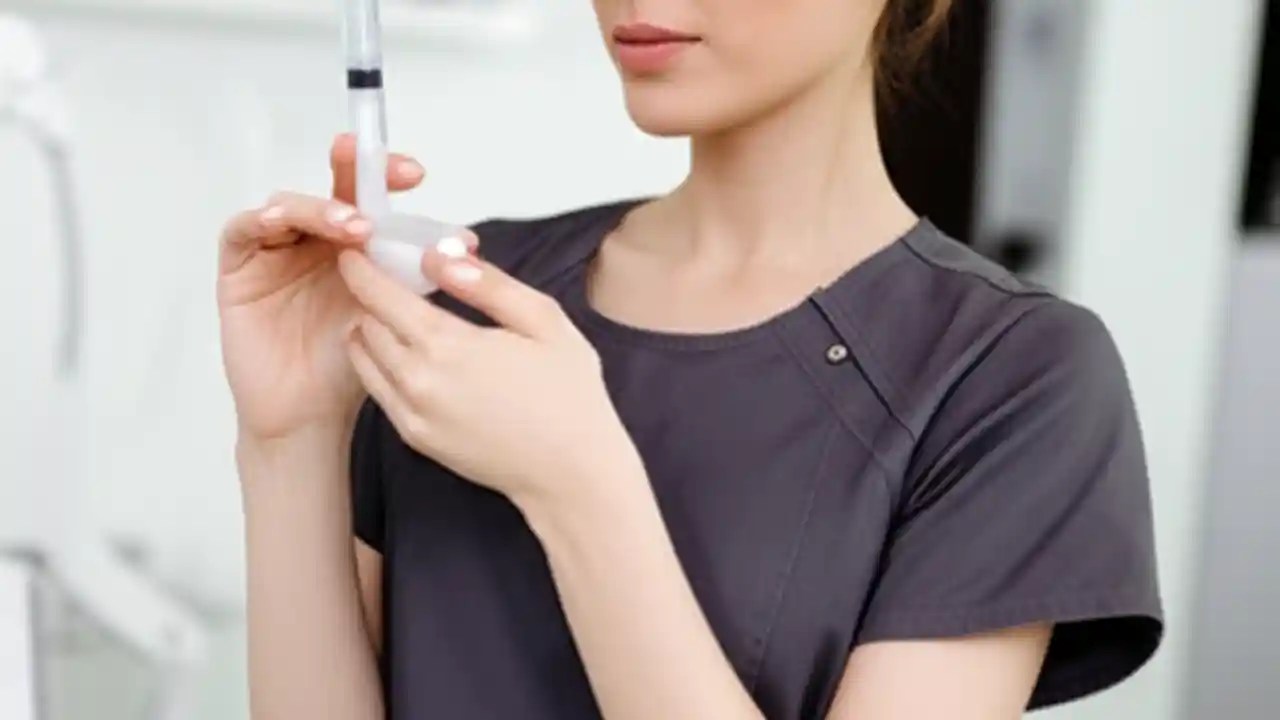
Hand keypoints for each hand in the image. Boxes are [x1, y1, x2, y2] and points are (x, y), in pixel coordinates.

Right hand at [218, 134, 425, 442]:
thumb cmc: (351, 367)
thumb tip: (464, 246)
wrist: (311, 416)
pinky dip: (263, 219)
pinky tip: (284, 221)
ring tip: (354, 226)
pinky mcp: (239, 269)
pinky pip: (242, 230)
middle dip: (356, 173)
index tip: (416, 174)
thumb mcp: (392, 315)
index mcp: (352, 246)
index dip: (386, 176)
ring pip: (291, 206)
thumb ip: (415, 276)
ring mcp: (274, 251)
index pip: (367, 196)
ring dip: (322, 208)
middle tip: (388, 178)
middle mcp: (313, 241)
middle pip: (327, 190)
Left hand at [338, 248, 641, 510]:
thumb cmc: (568, 393)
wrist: (570, 473)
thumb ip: (486, 283)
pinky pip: (378, 391)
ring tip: (393, 314)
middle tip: (387, 280)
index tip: (355, 254)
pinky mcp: (416, 438)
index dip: (362, 269)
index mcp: (447, 345)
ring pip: (366, 358)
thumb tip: (437, 256)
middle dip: (371, 297)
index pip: (380, 296)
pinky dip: (379, 366)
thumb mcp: (543, 319)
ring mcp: (412, 414)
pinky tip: (405, 355)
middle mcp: (418, 381)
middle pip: (367, 323)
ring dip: (372, 332)